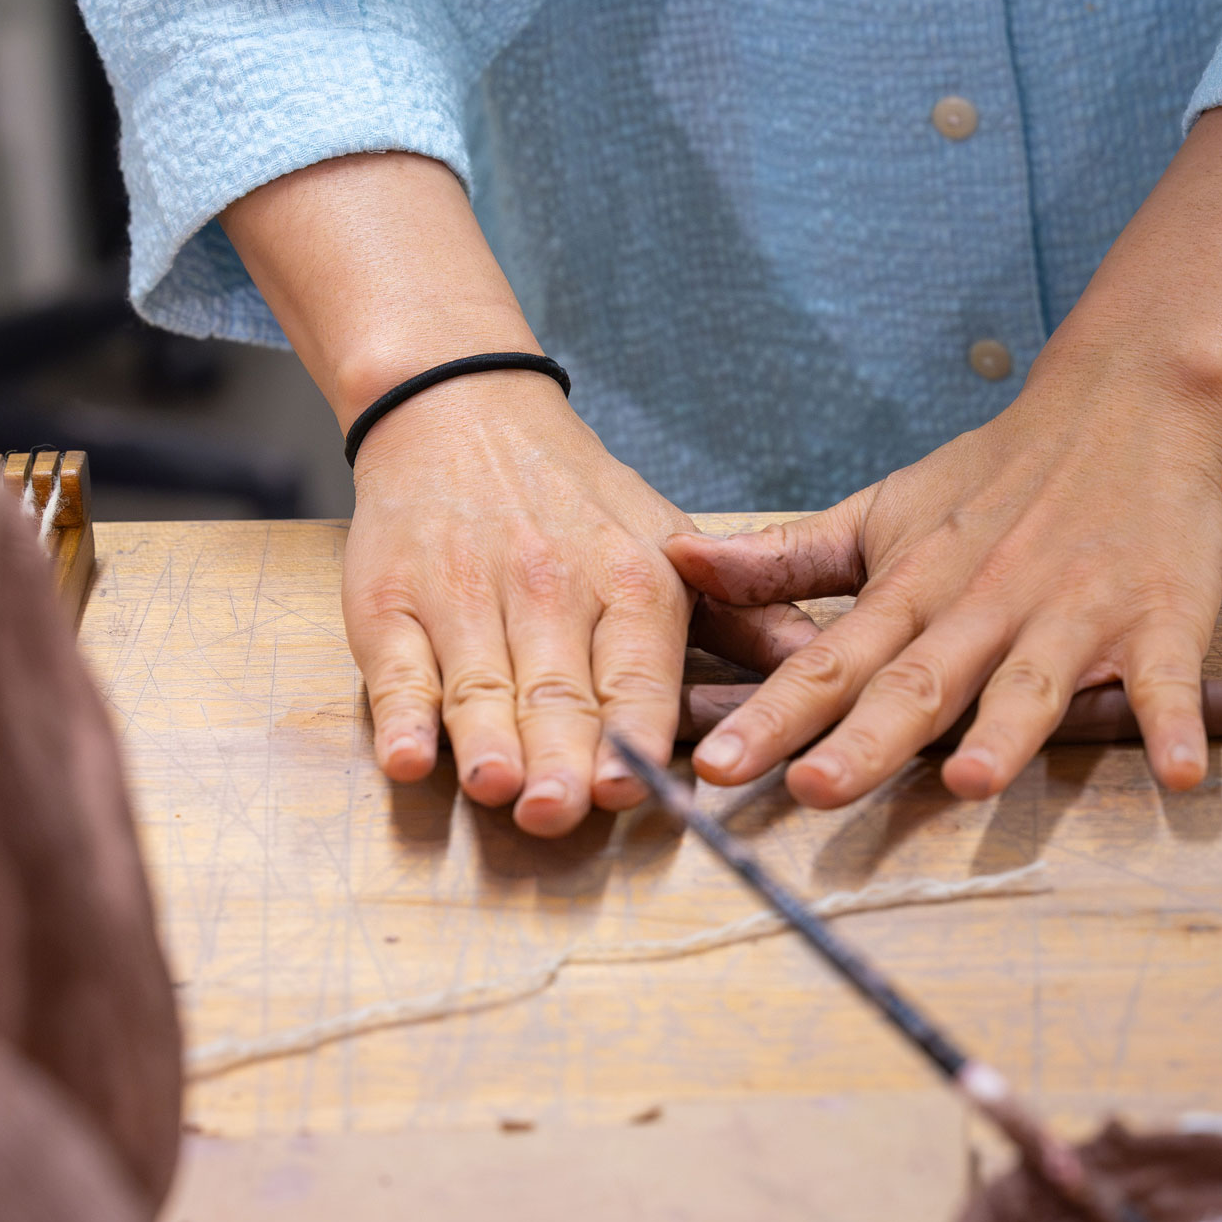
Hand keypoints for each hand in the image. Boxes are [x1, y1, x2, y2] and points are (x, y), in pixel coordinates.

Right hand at [215, 151, 815, 837]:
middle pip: (558, 688)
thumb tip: (831, 684)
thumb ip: (748, 623)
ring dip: (487, 739)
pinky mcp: (390, 604)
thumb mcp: (672, 547)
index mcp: (633, 581)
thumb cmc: (580, 502)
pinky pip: (395, 669)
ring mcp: (466, 596)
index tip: (637, 784)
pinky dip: (399, 715)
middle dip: (561, 753)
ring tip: (496, 787)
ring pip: (480, 682)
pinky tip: (407, 757)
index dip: (635, 728)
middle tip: (561, 810)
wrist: (462, 411)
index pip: (639, 669)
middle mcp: (551, 587)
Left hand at [667, 353, 1221, 807]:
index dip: (774, 715)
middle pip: (919, 683)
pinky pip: (1165, 679)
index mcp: (914, 591)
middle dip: (867, 739)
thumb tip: (677, 561)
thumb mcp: (881, 511)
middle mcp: (985, 609)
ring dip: (1005, 734)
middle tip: (815, 790)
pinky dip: (1175, 722)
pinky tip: (1180, 774)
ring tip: (971, 782)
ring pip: (1030, 683)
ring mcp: (1072, 615)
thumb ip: (785, 555)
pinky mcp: (1158, 620)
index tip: (716, 768)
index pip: (830, 661)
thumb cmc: (996, 475)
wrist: (1124, 404)